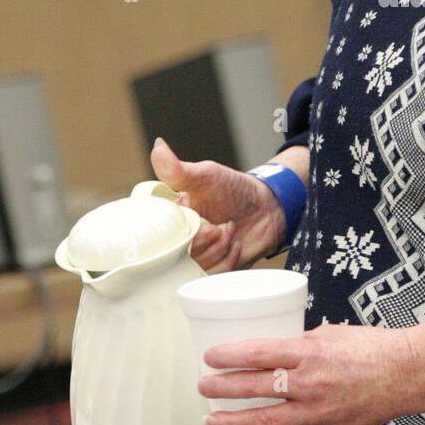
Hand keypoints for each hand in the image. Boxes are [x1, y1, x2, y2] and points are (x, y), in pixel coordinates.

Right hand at [149, 137, 306, 271]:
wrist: (267, 208)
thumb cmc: (234, 188)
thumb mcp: (207, 175)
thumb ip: (179, 169)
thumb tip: (157, 146)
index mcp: (169, 220)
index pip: (159, 237)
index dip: (183, 231)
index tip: (200, 220)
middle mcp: (178, 242)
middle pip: (178, 257)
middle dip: (205, 240)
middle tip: (220, 225)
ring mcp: (195, 259)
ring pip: (196, 268)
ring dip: (219, 249)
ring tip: (230, 230)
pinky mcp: (212, 273)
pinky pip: (212, 277)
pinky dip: (228, 261)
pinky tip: (235, 244)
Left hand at [198, 320, 424, 424]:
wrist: (406, 374)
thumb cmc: (372, 348)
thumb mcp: (331, 333)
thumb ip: (300, 343)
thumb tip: (275, 351)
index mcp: (311, 352)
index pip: (259, 353)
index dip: (230, 356)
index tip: (210, 356)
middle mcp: (310, 384)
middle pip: (255, 388)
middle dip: (222, 388)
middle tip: (203, 386)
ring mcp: (316, 412)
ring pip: (264, 422)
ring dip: (232, 423)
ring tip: (211, 420)